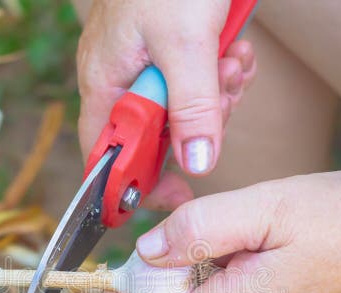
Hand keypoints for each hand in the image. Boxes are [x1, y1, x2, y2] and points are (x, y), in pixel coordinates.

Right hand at [76, 0, 256, 209]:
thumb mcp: (186, 45)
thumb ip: (192, 109)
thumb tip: (198, 166)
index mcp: (104, 80)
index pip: (107, 155)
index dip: (138, 185)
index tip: (179, 198)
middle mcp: (121, 77)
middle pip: (156, 137)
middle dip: (198, 127)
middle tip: (224, 99)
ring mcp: (148, 63)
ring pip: (184, 111)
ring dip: (218, 97)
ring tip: (233, 64)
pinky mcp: (175, 51)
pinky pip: (199, 83)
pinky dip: (223, 75)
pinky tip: (236, 52)